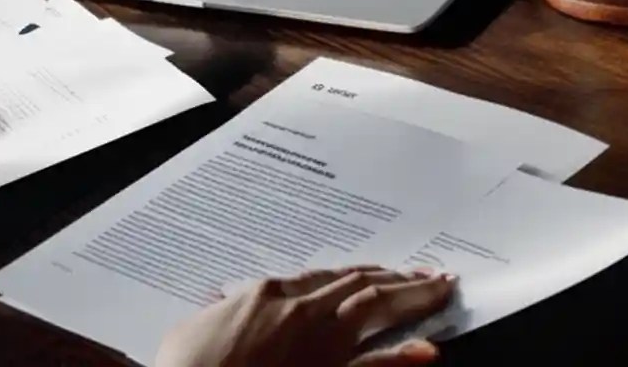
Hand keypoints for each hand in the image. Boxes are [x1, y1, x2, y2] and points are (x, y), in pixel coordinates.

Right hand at [155, 266, 455, 366]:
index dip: (358, 272)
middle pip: (360, 284)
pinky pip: (373, 362)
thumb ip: (224, 310)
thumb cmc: (186, 365)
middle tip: (429, 273)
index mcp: (269, 294)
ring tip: (441, 290)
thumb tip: (225, 303)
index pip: (324, 276)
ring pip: (375, 308)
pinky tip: (430, 350)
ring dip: (413, 297)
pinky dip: (403, 355)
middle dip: (397, 277)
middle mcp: (301, 310)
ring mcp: (319, 343)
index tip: (379, 270)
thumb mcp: (197, 327)